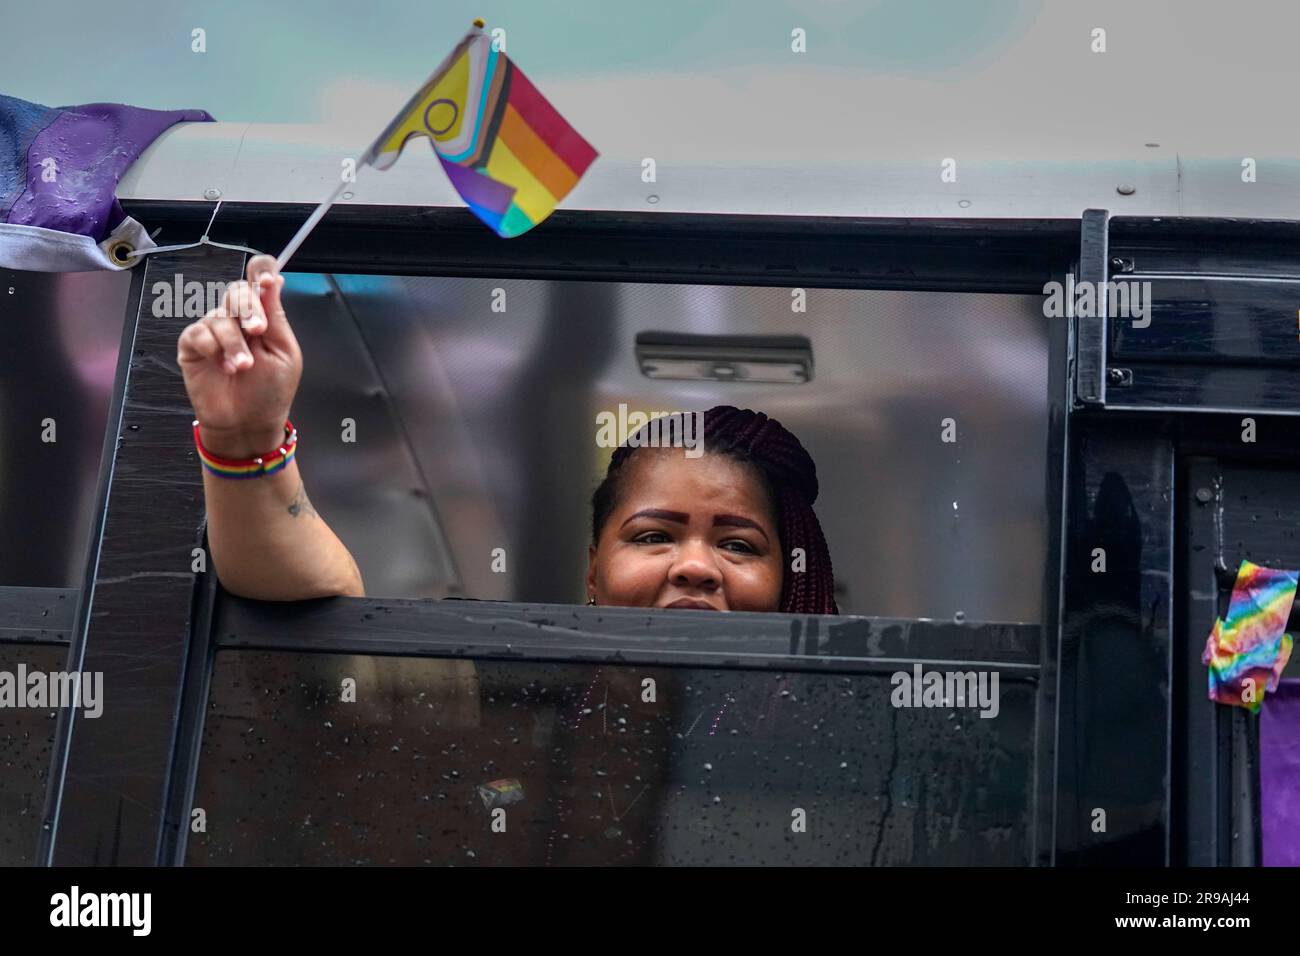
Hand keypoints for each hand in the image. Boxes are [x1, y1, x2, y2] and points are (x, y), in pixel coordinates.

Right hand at [177, 254, 302, 457]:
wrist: (248, 423)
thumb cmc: (270, 391)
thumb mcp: (283, 352)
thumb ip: (275, 316)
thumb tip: (274, 279)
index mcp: (263, 316)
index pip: (259, 280)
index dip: (261, 271)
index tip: (266, 279)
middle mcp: (237, 318)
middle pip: (236, 290)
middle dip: (248, 308)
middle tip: (258, 331)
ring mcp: (213, 331)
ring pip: (219, 316)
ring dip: (234, 342)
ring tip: (243, 367)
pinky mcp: (193, 346)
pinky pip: (198, 333)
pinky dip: (213, 349)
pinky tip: (224, 367)